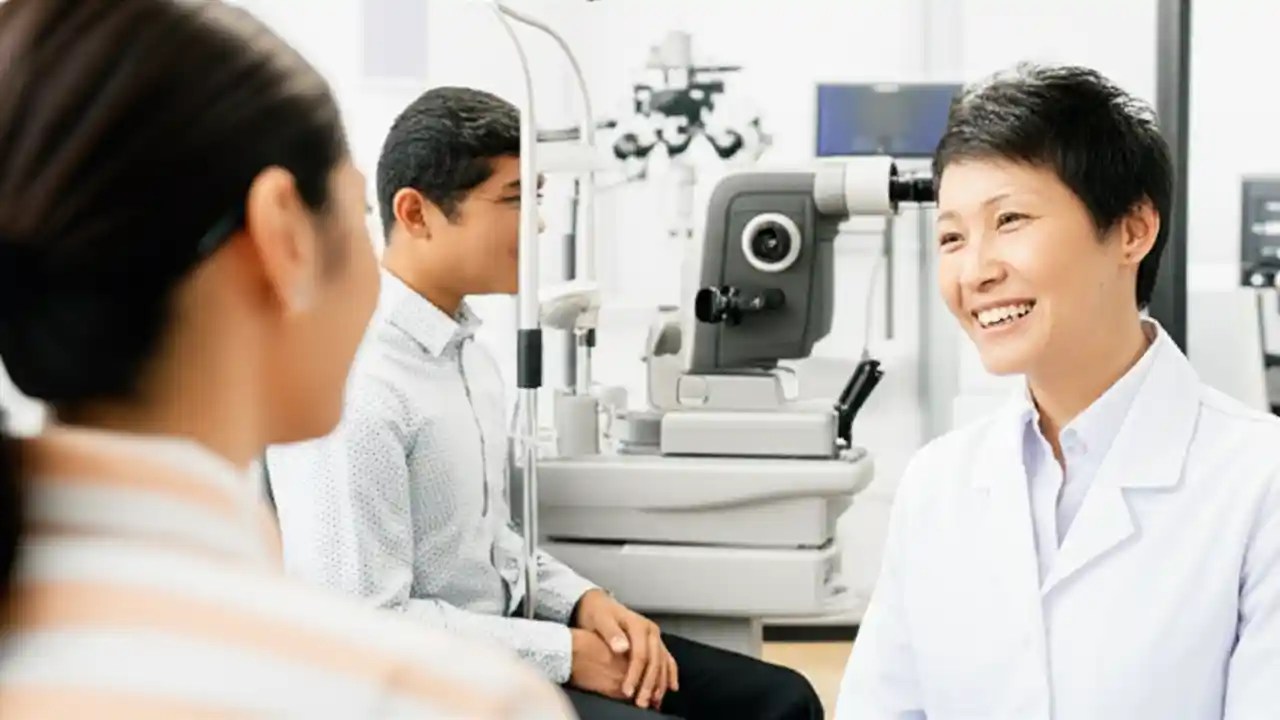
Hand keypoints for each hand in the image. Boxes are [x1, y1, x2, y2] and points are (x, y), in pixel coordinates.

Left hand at [572, 590, 678, 709]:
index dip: (635, 674)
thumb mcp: (601, 620)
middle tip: (641, 702)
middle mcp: (650, 631)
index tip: (628, 690)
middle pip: (654, 661)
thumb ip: (611, 633)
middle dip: (649, 684)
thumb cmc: (599, 613)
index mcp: (638, 624)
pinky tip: (671, 687)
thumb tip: (622, 648)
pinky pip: (666, 660)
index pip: (640, 654)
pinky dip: (669, 674)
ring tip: (655, 701)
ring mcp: (654, 637)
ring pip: (663, 662)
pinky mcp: (655, 643)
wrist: (601, 605)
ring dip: (660, 683)